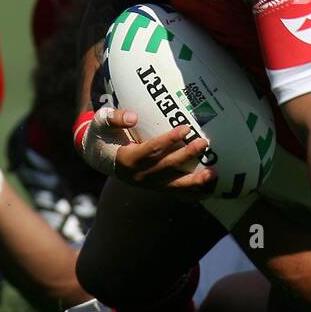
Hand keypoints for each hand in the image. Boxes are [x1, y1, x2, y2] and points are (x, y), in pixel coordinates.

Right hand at [78, 108, 217, 197]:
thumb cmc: (102, 135)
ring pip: (173, 185)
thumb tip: (133, 117)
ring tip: (213, 174)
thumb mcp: (101, 122)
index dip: (168, 140)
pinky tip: (209, 191)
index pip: (151, 149)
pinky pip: (175, 193)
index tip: (185, 128)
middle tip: (204, 143)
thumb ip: (115, 117)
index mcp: (127, 159)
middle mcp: (138, 175)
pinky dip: (192, 194)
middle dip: (186, 156)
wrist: (97, 157)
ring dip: (194, 181)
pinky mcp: (154, 187)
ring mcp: (148, 184)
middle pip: (166, 167)